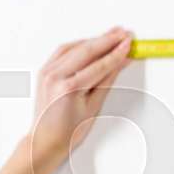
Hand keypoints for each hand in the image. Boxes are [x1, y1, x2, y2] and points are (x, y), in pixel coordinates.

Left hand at [30, 26, 134, 171]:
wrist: (45, 140)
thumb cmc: (68, 131)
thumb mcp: (94, 106)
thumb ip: (107, 80)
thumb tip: (120, 62)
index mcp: (69, 87)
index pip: (100, 64)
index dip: (117, 53)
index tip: (129, 44)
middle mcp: (55, 76)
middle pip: (87, 50)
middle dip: (108, 40)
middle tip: (124, 34)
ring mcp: (47, 71)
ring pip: (75, 47)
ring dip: (94, 39)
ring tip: (111, 34)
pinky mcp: (44, 70)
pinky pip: (63, 51)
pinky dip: (79, 44)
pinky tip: (91, 41)